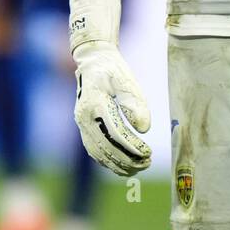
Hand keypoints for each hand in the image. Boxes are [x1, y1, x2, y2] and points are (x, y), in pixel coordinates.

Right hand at [69, 0, 151, 175]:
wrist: (93, 61)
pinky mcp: (84, 127)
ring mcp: (82, 123)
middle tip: (146, 163)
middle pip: (104, 148)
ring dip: (118, 164)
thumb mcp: (126, 79)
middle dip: (126, 160)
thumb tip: (143, 128)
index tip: (148, 153)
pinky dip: (108, 161)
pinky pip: (94, 150)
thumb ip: (134, 102)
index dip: (131, 147)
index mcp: (94, 104)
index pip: (114, 133)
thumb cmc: (112, 69)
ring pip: (97, 153)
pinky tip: (124, 166)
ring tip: (139, 168)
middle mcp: (84, 117)